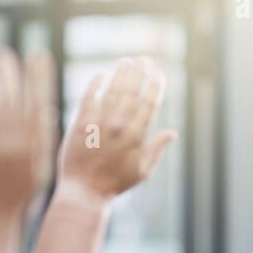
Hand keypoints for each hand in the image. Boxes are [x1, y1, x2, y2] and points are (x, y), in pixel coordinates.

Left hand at [0, 48, 54, 222]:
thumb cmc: (19, 195)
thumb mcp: (38, 168)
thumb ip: (41, 139)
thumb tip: (45, 109)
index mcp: (34, 145)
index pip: (39, 100)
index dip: (39, 74)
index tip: (38, 53)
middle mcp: (12, 143)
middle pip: (10, 96)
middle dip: (8, 71)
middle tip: (5, 54)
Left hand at [56, 56, 176, 203]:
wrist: (84, 192)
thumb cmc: (115, 184)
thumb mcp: (142, 171)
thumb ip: (156, 149)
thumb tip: (172, 132)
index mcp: (136, 137)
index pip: (149, 104)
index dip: (155, 86)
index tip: (158, 73)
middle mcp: (119, 127)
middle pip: (133, 92)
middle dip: (141, 73)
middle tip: (144, 60)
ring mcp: (99, 124)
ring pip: (113, 91)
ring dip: (122, 74)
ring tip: (127, 61)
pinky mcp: (80, 125)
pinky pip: (89, 98)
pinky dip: (96, 84)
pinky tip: (101, 74)